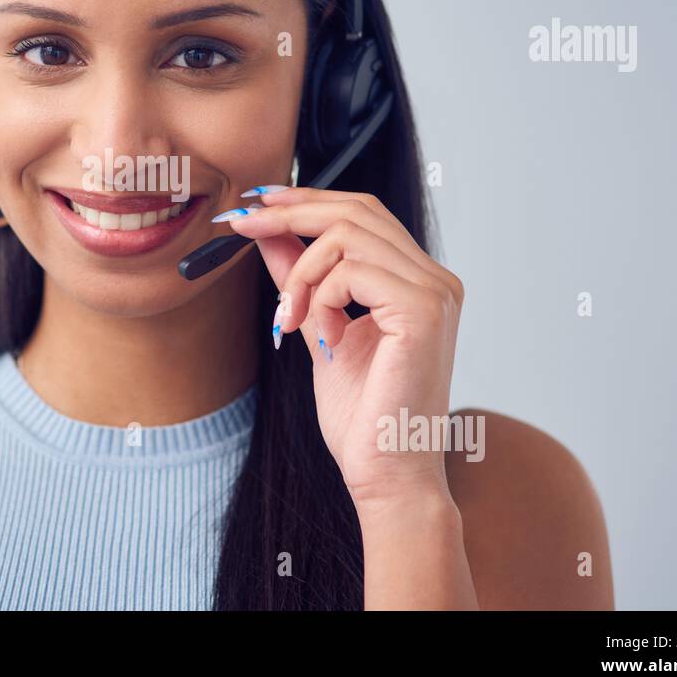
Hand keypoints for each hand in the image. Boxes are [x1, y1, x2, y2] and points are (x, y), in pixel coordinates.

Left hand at [220, 187, 464, 507]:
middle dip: (291, 211)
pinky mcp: (423, 310)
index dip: (308, 200)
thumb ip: (300, 279)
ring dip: (300, 273)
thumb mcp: (318, 329)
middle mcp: (435, 280)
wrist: (387, 476)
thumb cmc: (362, 418)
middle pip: (357, 209)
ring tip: (290, 318)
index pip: (364, 213)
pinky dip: (319, 297)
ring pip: (347, 235)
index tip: (257, 205)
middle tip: (242, 224)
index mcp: (418, 282)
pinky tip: (320, 339)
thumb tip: (268, 233)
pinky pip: (351, 271)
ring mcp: (435, 292)